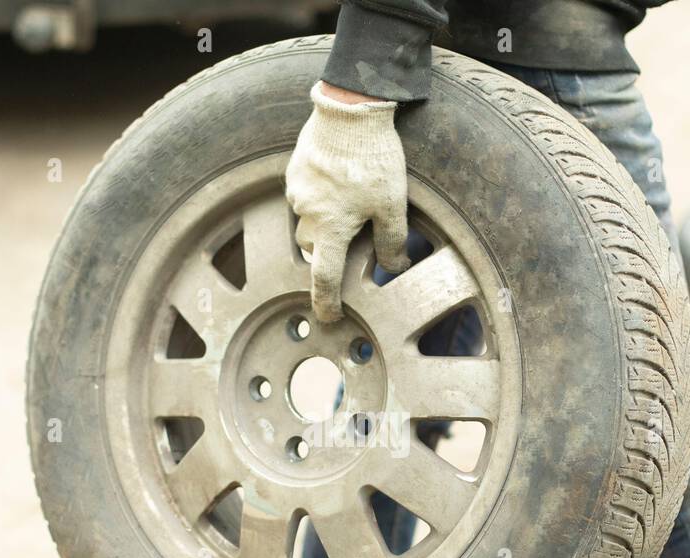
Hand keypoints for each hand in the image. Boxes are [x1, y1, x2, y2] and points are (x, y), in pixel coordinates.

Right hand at [285, 81, 410, 323]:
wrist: (349, 110)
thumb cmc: (372, 157)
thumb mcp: (392, 204)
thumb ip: (392, 241)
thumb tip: (395, 267)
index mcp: (331, 229)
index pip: (325, 278)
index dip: (327, 302)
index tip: (329, 316)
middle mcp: (307, 214)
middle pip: (312, 249)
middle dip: (327, 251)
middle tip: (349, 241)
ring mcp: (297, 192)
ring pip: (307, 220)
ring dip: (324, 221)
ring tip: (348, 203)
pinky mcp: (294, 170)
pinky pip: (304, 194)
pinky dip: (319, 196)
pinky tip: (339, 180)